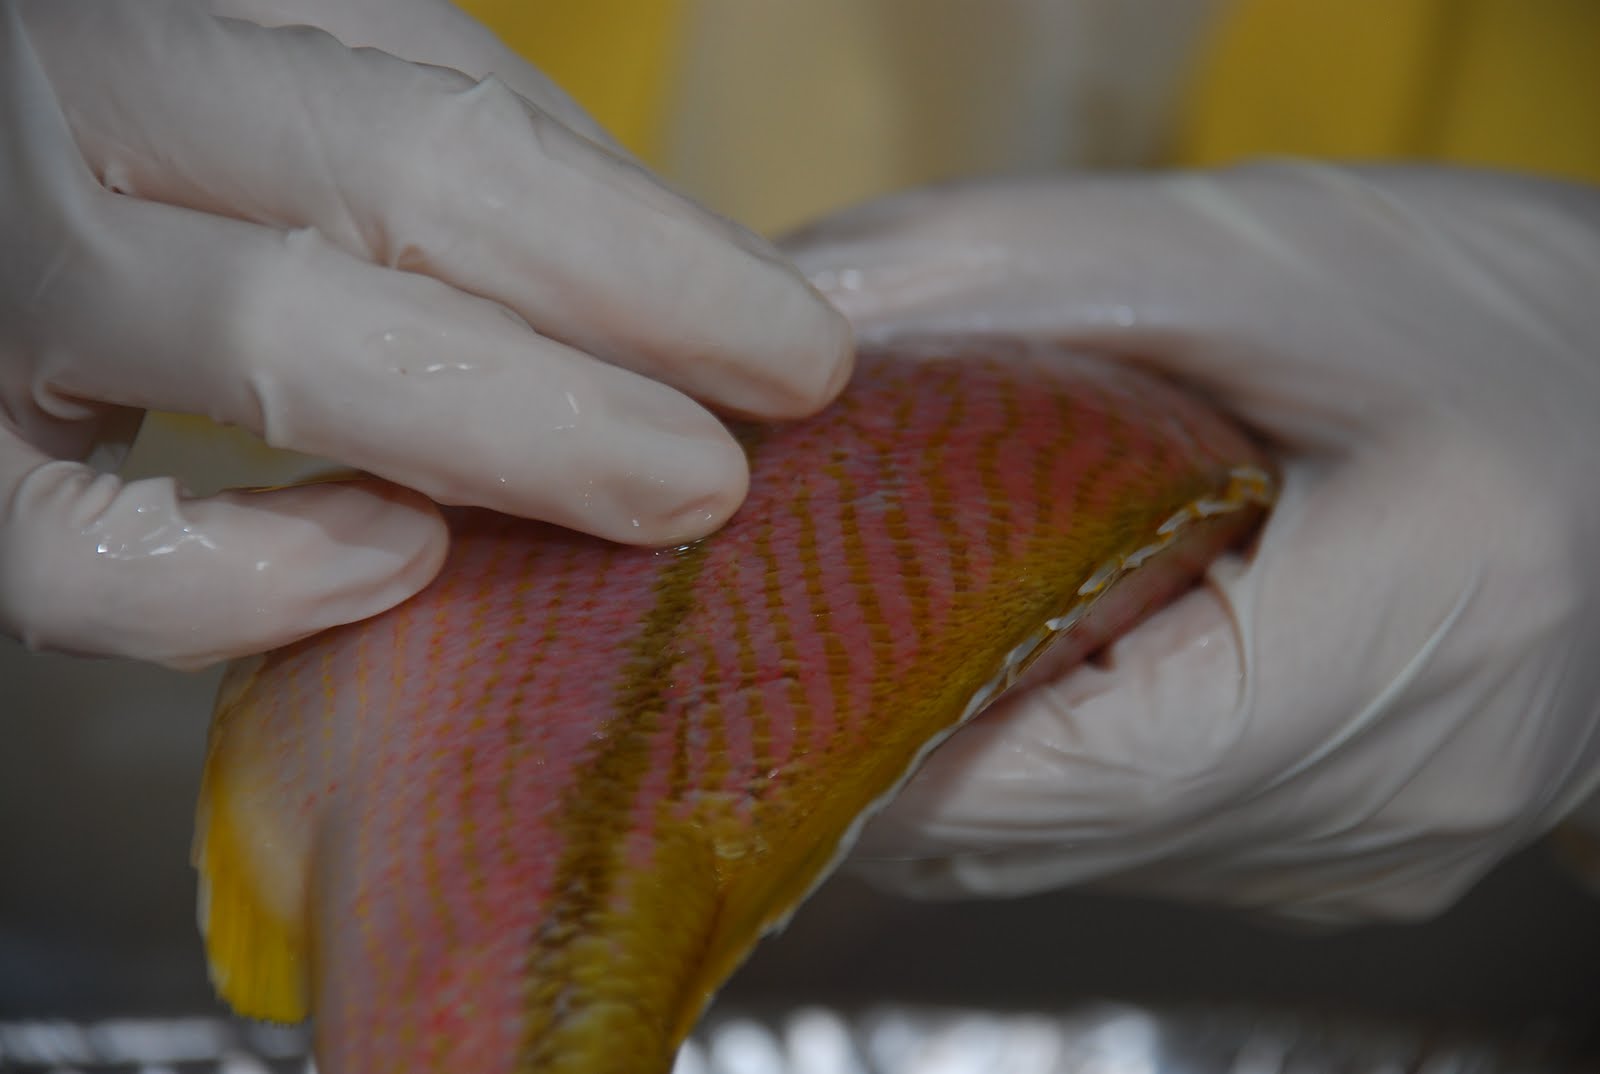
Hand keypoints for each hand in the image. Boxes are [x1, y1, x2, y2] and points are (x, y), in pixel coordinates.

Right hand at [0, 0, 848, 668]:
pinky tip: (397, 564)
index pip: (461, 123)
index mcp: (201, 6)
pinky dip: (244, 582)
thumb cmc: (186, 139)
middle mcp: (83, 109)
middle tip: (737, 455)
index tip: (797, 351)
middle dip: (616, 335)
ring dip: (501, 437)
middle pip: (386, 199)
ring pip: (266, 343)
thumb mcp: (331, 81)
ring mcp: (3, 277)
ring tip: (657, 498)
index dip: (650, 248)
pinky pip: (75, 553)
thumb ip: (496, 163)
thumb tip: (707, 281)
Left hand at [787, 164, 1599, 922]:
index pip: (1031, 781)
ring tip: (901, 596)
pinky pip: (1127, 829)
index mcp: (1390, 667)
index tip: (760, 609)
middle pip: (1018, 837)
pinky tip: (1035, 631)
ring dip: (955, 733)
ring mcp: (1350, 856)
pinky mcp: (1335, 849)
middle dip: (879, 714)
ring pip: (1057, 846)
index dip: (855, 708)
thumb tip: (813, 311)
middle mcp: (1367, 818)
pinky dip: (1044, 742)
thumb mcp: (1278, 257)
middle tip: (801, 584)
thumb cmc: (1527, 320)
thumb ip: (1029, 275)